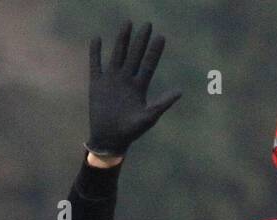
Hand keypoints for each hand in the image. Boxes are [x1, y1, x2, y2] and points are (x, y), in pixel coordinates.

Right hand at [86, 20, 180, 157]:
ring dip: (122, 40)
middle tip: (148, 24)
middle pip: (134, 55)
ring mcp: (112, 80)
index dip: (154, 51)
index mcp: (139, 87)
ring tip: (127, 23)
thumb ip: (163, 103)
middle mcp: (126, 80)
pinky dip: (96, 52)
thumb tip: (180, 92)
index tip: (161, 36)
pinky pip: (96, 64)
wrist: (110, 139)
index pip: (148, 65)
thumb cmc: (131, 132)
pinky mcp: (97, 84)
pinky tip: (97, 39)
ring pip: (118, 55)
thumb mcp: (149, 117)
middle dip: (141, 41)